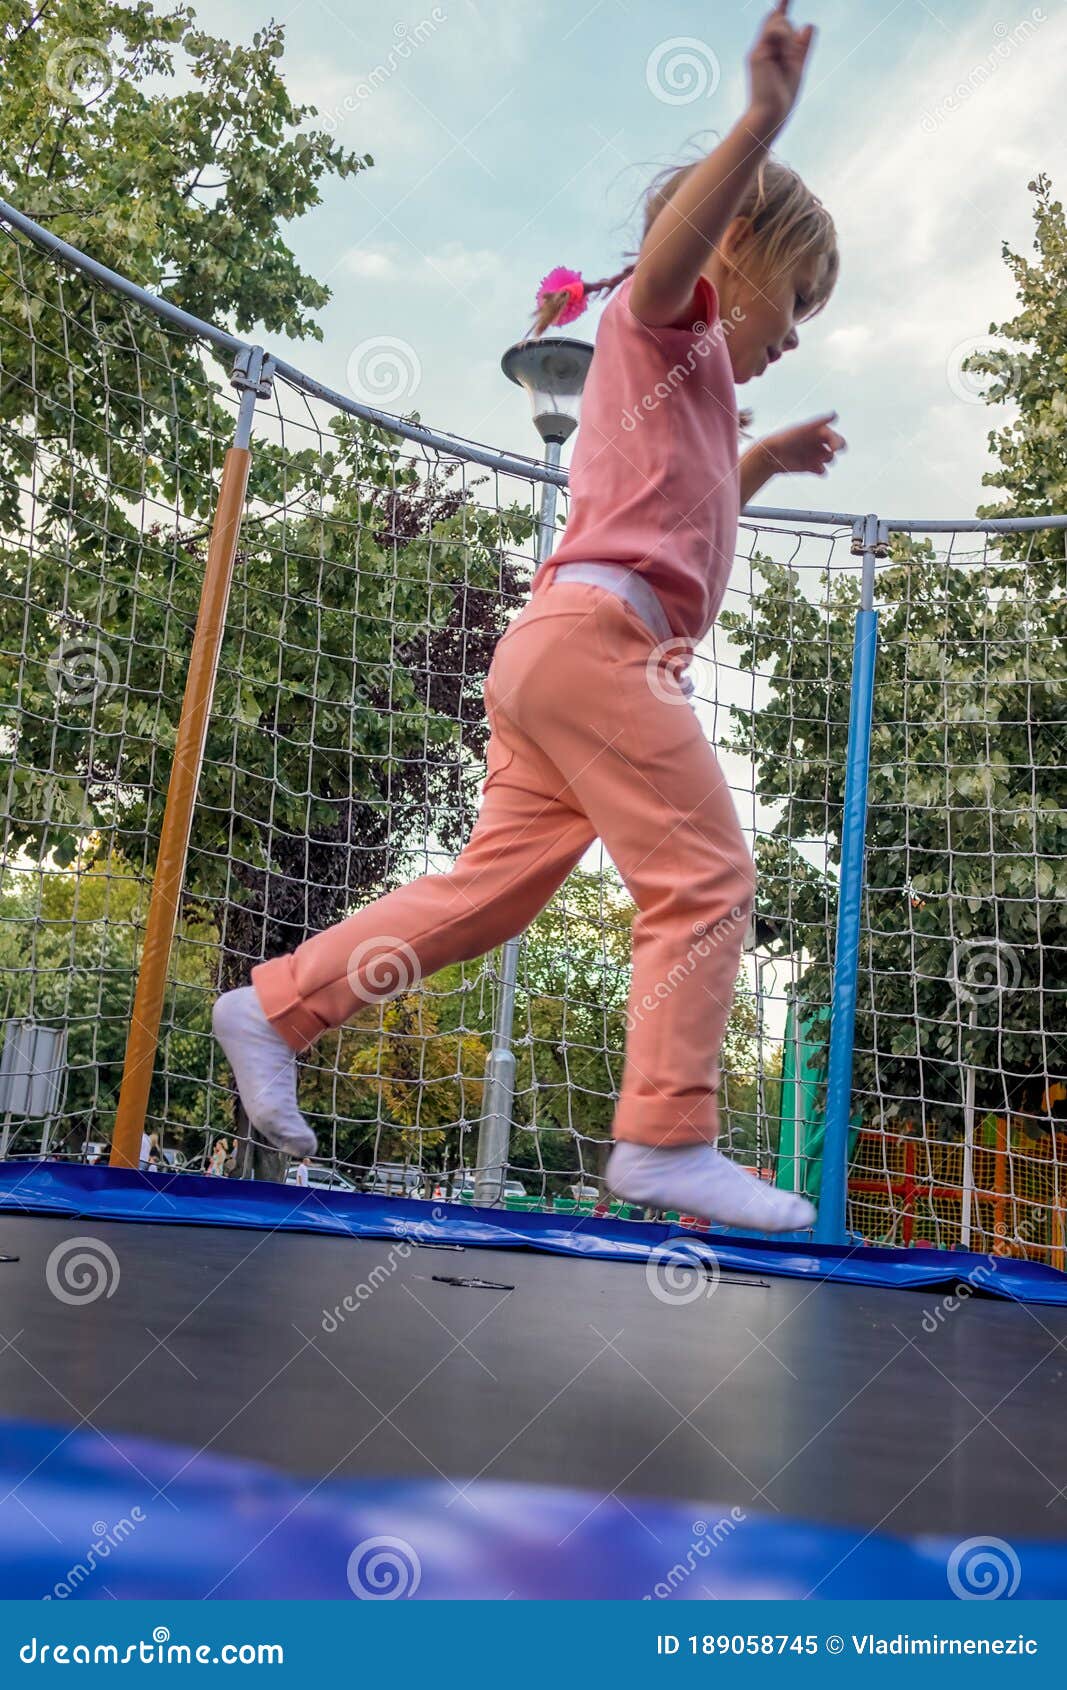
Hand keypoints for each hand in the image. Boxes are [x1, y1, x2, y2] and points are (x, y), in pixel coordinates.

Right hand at [746, 2, 815, 136]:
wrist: (771, 113)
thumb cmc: (783, 96)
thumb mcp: (797, 65)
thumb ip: (802, 46)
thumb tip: (808, 25)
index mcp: (772, 51)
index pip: (777, 22)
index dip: (783, 6)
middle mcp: (763, 48)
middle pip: (777, 19)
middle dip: (787, 24)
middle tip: (789, 53)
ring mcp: (759, 50)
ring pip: (779, 22)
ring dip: (789, 36)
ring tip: (788, 58)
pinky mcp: (757, 53)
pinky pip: (775, 30)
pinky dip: (785, 37)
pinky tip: (786, 52)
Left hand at [760, 413, 845, 477]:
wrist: (770, 454)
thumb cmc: (785, 437)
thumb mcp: (803, 428)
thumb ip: (819, 422)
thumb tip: (835, 414)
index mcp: (819, 432)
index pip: (836, 437)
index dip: (837, 442)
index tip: (833, 448)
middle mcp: (819, 443)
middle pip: (838, 447)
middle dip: (836, 450)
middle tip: (830, 452)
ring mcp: (816, 455)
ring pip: (830, 459)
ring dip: (826, 460)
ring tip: (814, 459)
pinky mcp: (811, 468)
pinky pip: (822, 471)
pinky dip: (820, 471)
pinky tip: (812, 468)